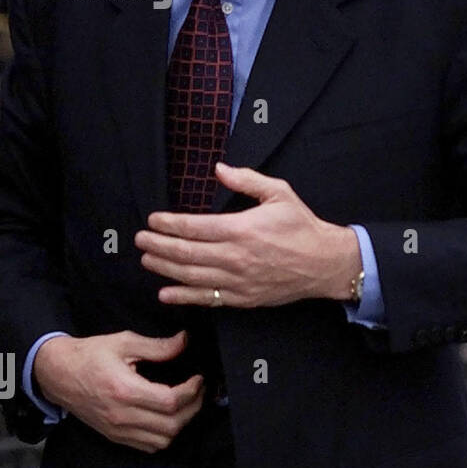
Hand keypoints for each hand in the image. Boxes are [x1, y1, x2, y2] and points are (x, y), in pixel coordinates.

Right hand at [34, 330, 204, 452]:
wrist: (56, 374)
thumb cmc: (89, 355)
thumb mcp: (123, 342)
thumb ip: (157, 346)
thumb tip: (185, 342)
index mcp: (125, 391)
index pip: (171, 401)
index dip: (193, 392)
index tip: (199, 379)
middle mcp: (122, 415)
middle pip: (171, 425)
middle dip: (193, 408)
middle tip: (198, 391)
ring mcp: (117, 429)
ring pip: (162, 441)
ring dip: (181, 424)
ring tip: (186, 404)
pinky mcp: (114, 436)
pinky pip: (147, 446)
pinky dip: (164, 436)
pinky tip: (168, 418)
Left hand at [135, 162, 361, 308]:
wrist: (324, 263)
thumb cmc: (302, 226)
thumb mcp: (280, 194)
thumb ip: (247, 180)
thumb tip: (219, 169)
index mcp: (241, 229)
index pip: (193, 227)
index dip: (168, 224)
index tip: (153, 220)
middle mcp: (235, 257)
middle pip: (185, 253)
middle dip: (158, 246)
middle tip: (141, 240)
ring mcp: (238, 281)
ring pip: (191, 276)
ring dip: (164, 268)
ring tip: (147, 259)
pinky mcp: (243, 298)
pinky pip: (207, 298)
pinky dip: (183, 297)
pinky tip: (166, 293)